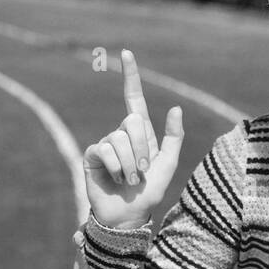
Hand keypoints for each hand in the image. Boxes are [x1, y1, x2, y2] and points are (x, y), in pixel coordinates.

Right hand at [82, 49, 183, 228]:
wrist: (128, 215)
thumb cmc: (148, 193)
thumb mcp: (168, 165)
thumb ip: (174, 138)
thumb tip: (175, 107)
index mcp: (141, 133)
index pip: (134, 99)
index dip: (131, 76)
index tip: (127, 53)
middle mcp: (122, 134)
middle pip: (133, 122)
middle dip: (142, 149)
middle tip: (141, 171)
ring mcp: (106, 143)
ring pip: (120, 139)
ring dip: (130, 164)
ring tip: (129, 179)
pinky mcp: (93, 154)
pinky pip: (107, 150)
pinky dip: (116, 168)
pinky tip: (115, 179)